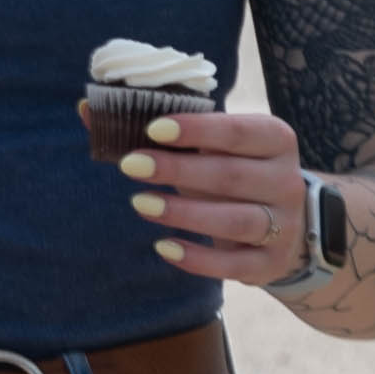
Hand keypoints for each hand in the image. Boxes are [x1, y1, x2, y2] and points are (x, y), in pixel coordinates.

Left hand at [98, 105, 312, 286]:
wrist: (286, 223)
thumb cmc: (232, 170)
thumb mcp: (206, 146)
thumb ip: (153, 128)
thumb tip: (87, 109)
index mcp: (275, 139)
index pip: (238, 131)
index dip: (197, 129)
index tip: (152, 128)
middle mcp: (287, 181)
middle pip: (231, 175)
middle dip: (178, 170)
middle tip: (131, 165)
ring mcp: (285, 225)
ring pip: (237, 220)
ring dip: (185, 212)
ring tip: (140, 203)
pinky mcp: (271, 262)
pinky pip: (236, 264)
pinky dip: (199, 258)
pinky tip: (164, 246)